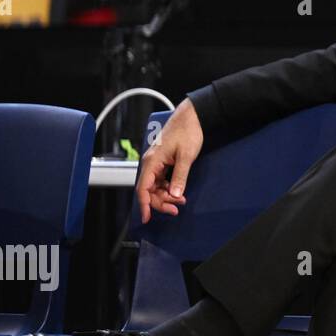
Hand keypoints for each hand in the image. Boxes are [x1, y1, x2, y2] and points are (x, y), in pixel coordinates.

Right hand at [136, 98, 203, 222]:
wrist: (192, 117)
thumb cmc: (188, 132)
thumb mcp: (186, 156)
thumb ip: (179, 176)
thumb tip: (174, 195)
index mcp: (152, 161)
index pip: (143, 188)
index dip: (144, 204)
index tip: (147, 218)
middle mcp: (151, 163)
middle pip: (149, 190)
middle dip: (161, 202)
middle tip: (177, 208)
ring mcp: (157, 163)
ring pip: (156, 186)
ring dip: (166, 196)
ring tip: (181, 200)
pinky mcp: (163, 162)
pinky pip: (161, 180)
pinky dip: (168, 188)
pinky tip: (178, 192)